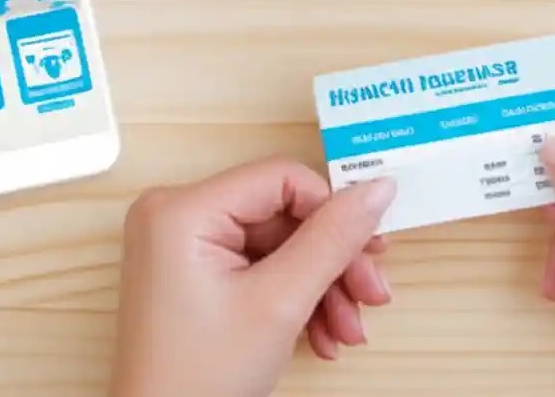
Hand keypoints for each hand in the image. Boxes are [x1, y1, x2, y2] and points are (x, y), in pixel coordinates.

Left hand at [110, 159, 396, 396]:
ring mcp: (185, 248)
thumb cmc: (194, 382)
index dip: (333, 211)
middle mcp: (177, 218)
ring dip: (324, 287)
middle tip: (371, 293)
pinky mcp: (196, 274)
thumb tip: (377, 189)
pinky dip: (297, 299)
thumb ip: (332, 239)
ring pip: (282, 246)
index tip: (370, 246)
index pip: (282, 179)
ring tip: (347, 329)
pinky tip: (321, 334)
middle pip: (286, 216)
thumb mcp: (280, 303)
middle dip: (334, 261)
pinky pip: (263, 268)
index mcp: (182, 211)